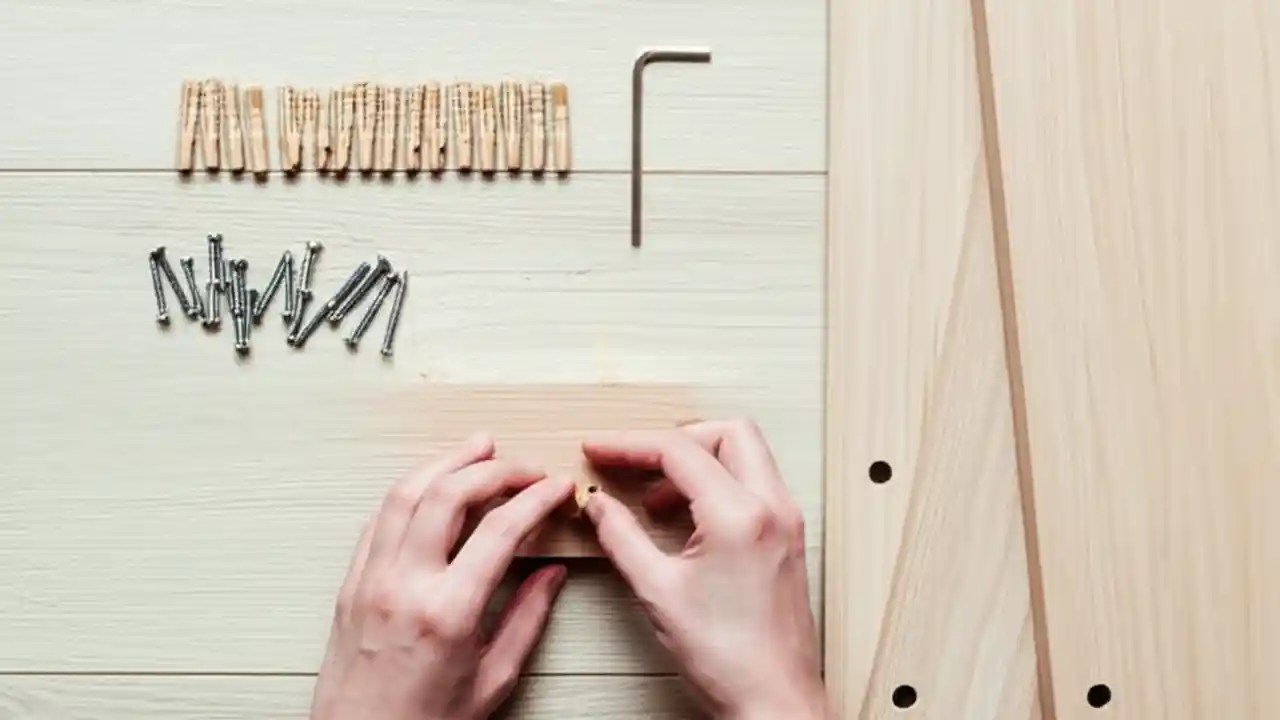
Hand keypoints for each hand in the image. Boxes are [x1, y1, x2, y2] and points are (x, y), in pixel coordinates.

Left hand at [311, 433, 574, 719]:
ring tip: (476, 448)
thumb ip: (526, 620)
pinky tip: (428, 484)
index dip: (534, 498)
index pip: (499, 530)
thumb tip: (551, 575)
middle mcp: (404, 586)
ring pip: (404, 494)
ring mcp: (370, 580)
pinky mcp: (350, 584)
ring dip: (444, 462)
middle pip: (449, 496)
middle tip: (524, 465)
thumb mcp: (491, 681)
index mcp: (447, 613)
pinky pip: (377, 519)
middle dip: (494, 468)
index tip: (555, 488)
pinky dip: (407, 491)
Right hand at [582, 420, 826, 719]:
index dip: (628, 444)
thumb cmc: (729, 660)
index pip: (678, 450)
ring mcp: (786, 521)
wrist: (773, 701)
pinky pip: (752, 485)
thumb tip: (599, 505)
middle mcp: (772, 508)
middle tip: (631, 461)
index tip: (598, 450)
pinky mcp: (787, 537)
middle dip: (671, 440)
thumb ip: (621, 537)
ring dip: (695, 461)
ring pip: (743, 454)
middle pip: (723, 433)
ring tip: (651, 497)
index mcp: (740, 516)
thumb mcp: (657, 592)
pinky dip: (715, 485)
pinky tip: (682, 516)